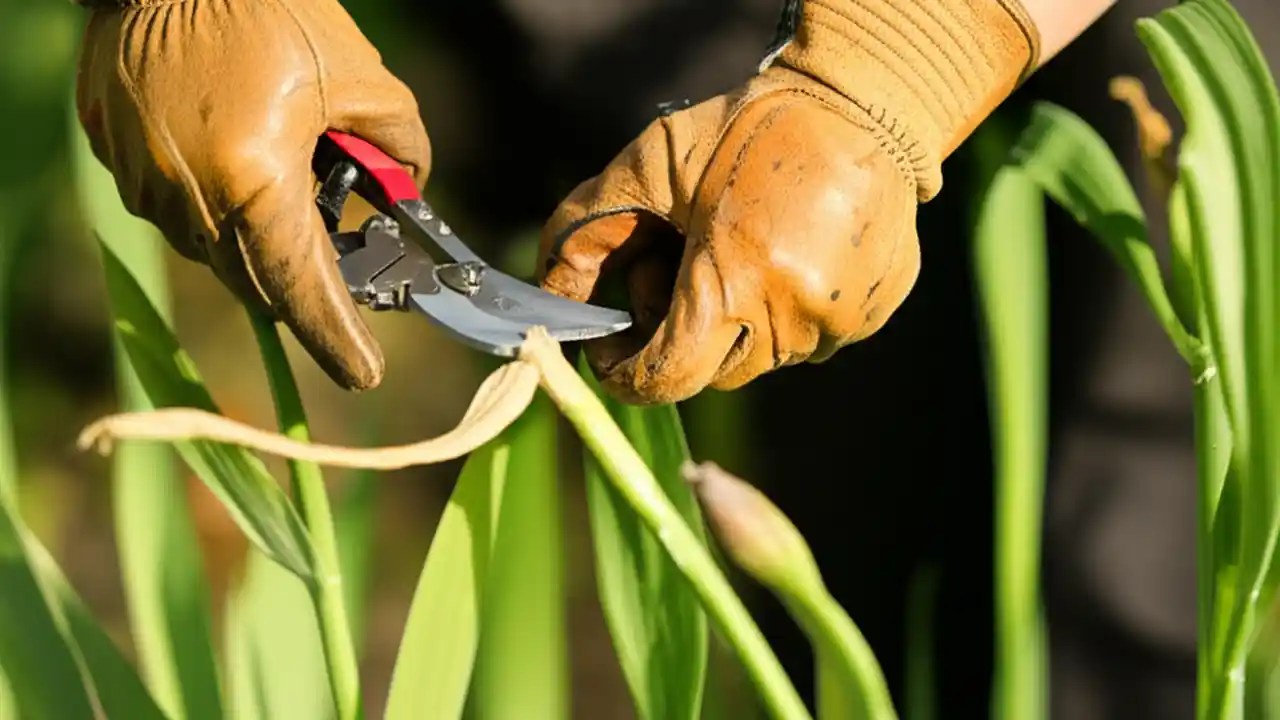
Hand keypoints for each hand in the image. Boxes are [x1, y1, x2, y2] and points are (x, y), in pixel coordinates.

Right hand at [76, 0, 429, 389]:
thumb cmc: (265, 9)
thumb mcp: (360, 75)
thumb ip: (400, 146)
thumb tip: (411, 188)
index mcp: (253, 179)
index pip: (301, 287)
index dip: (336, 336)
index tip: (364, 372)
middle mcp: (190, 197)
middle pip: (258, 279)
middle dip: (307, 286)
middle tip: (350, 272)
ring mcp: (146, 185)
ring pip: (218, 251)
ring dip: (262, 241)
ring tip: (294, 190)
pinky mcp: (120, 165)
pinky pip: (181, 214)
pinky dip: (222, 208)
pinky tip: (246, 162)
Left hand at [538, 0, 1038, 403]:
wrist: (862, 101)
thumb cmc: (748, 126)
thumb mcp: (652, 164)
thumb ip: (586, 230)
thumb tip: (549, 295)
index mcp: (737, 278)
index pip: (667, 378)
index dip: (626, 372)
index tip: (610, 346)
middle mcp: (793, 315)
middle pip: (711, 372)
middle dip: (679, 336)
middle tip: (676, 267)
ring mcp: (841, 321)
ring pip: (761, 359)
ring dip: (734, 323)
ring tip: (736, 250)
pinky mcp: (871, 314)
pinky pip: (808, 339)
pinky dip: (782, 313)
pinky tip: (783, 253)